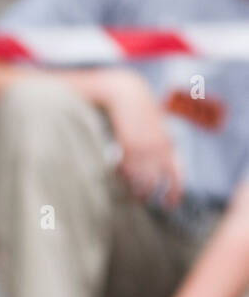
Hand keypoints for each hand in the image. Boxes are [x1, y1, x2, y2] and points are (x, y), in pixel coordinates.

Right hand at [103, 70, 181, 207]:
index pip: (176, 175)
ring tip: (131, 194)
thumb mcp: (156, 127)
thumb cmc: (139, 108)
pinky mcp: (126, 146)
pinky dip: (124, 177)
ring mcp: (143, 149)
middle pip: (156, 182)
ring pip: (141, 179)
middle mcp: (158, 149)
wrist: (126, 93)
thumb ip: (160, 144)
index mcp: (168, 145)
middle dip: (151, 194)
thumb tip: (160, 163)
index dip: (175, 192)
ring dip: (136, 190)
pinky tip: (121, 178)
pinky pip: (127, 170)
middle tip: (144, 200)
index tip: (170, 203)